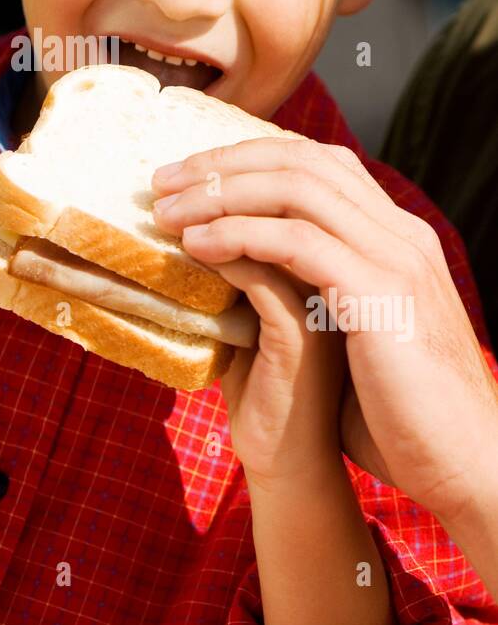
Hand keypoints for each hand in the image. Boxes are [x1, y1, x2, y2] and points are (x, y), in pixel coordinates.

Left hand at [152, 136, 497, 521]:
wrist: (462, 467)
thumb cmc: (398, 414)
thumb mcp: (351, 334)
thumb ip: (310, 292)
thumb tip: (239, 270)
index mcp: (396, 237)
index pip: (318, 164)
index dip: (249, 158)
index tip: (191, 174)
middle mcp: (400, 234)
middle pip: (300, 161)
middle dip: (223, 162)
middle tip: (162, 180)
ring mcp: (394, 259)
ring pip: (296, 188)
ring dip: (220, 192)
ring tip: (166, 212)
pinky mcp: (378, 296)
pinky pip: (297, 242)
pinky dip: (240, 235)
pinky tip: (198, 247)